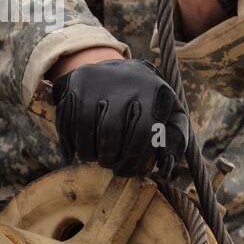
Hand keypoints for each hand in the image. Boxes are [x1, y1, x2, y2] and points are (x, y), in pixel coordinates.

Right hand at [52, 59, 189, 178]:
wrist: (123, 71)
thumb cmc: (150, 103)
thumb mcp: (171, 116)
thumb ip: (176, 141)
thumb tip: (166, 168)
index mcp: (154, 91)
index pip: (143, 132)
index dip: (135, 159)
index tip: (130, 172)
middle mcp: (126, 82)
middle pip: (111, 131)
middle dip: (109, 158)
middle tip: (110, 165)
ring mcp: (99, 81)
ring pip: (86, 126)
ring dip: (88, 153)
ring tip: (95, 158)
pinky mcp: (78, 83)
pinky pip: (67, 119)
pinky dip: (69, 142)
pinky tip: (74, 153)